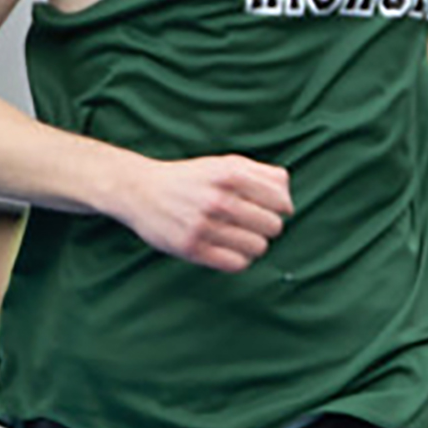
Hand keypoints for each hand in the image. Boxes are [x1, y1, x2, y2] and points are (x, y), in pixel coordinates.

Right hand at [110, 155, 293, 273]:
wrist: (140, 190)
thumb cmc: (190, 178)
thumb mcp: (224, 164)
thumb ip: (261, 174)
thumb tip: (287, 198)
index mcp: (229, 174)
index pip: (281, 202)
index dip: (280, 208)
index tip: (269, 209)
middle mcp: (217, 199)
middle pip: (273, 226)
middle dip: (267, 227)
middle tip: (251, 223)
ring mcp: (203, 225)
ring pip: (257, 247)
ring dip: (252, 244)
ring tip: (238, 236)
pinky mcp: (191, 249)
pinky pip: (237, 264)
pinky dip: (239, 259)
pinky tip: (228, 249)